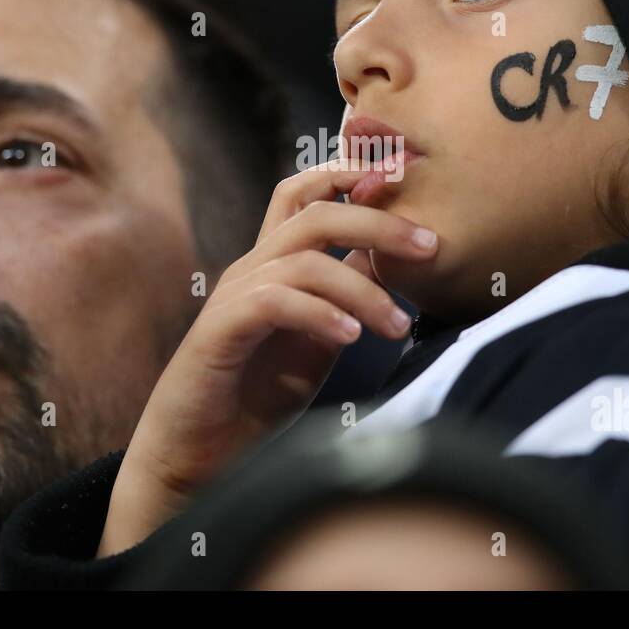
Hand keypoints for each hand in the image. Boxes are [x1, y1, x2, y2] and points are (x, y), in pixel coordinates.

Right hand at [98, 161, 437, 555]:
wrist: (199, 455)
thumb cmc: (259, 395)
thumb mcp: (322, 337)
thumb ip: (349, 295)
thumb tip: (395, 259)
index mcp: (275, 263)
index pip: (305, 194)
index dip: (349, 173)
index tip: (403, 178)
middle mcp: (252, 268)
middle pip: (314, 214)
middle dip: (378, 222)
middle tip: (429, 246)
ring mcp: (233, 297)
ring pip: (304, 261)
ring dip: (362, 290)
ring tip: (398, 326)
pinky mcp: (219, 331)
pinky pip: (274, 302)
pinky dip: (319, 313)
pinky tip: (350, 337)